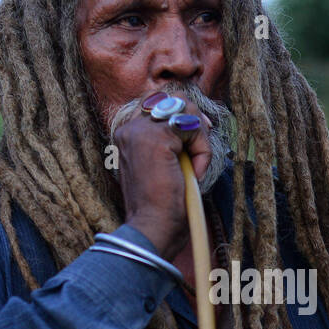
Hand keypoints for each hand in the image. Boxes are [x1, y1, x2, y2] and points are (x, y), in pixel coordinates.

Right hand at [113, 94, 214, 260]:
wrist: (152, 228)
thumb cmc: (159, 206)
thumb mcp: (161, 165)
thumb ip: (169, 141)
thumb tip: (195, 121)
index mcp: (125, 134)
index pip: (158, 103)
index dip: (182, 115)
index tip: (196, 136)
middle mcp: (129, 127)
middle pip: (174, 100)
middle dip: (195, 119)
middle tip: (202, 145)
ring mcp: (141, 130)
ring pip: (186, 110)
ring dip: (199, 137)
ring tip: (195, 166)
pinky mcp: (158, 138)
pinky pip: (194, 128)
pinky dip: (202, 149)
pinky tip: (194, 173)